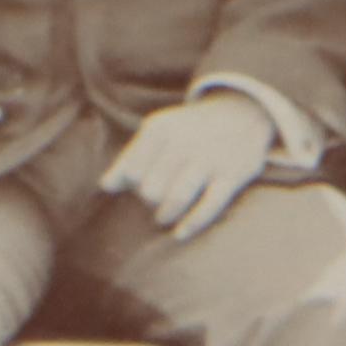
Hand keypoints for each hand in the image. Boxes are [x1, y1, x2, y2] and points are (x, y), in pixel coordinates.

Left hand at [101, 86, 277, 243]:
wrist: (241, 111)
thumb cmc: (188, 130)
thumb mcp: (157, 133)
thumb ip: (130, 158)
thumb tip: (105, 187)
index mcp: (159, 129)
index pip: (132, 171)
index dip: (133, 185)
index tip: (141, 186)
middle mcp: (183, 142)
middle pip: (153, 187)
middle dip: (150, 200)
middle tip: (155, 202)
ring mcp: (209, 159)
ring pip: (178, 196)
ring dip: (166, 213)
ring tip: (162, 217)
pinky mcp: (231, 175)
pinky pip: (210, 205)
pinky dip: (192, 223)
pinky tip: (180, 234)